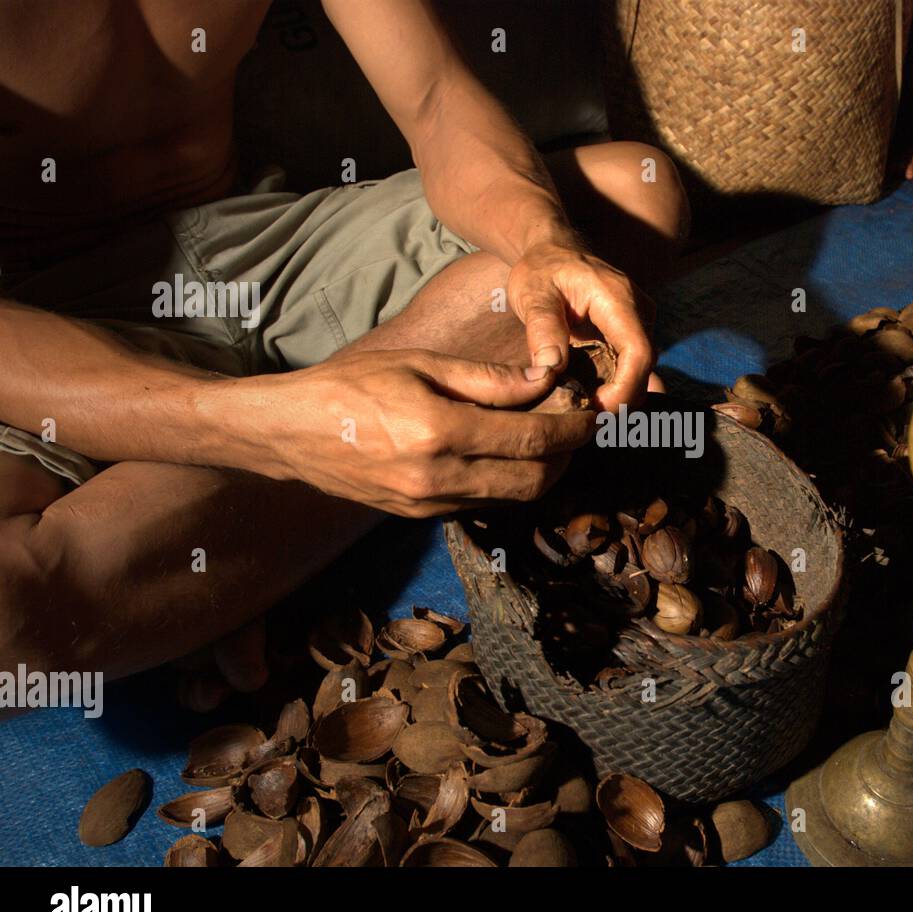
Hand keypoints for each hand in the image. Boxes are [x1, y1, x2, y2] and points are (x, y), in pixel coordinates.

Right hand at [229, 349, 595, 516]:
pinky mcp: (419, 516)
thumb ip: (488, 378)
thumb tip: (545, 379)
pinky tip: (510, 459)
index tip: (593, 415)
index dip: (573, 429)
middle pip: (533, 481)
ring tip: (553, 444)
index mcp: (440, 430)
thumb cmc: (351, 385)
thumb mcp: (421, 364)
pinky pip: (481, 504)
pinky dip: (507, 485)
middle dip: (567, 459)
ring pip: (512, 499)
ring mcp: (428, 503)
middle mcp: (437, 476)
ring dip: (542, 476)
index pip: (532, 437)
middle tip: (580, 432)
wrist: (288, 432)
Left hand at [506, 240, 653, 410]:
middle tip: (585, 422)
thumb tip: (551, 370)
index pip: (639, 352)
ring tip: (586, 413)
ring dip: (619, 395)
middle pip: (645, 367)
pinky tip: (592, 399)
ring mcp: (639, 321)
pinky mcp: (632, 332)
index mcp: (618, 298)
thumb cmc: (541, 269)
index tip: (597, 411)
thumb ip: (542, 328)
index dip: (624, 389)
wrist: (552, 250)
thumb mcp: (532, 294)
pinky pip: (632, 366)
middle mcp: (638, 310)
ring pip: (642, 371)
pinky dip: (616, 386)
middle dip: (620, 400)